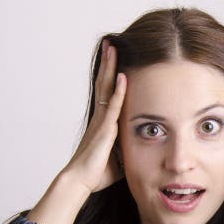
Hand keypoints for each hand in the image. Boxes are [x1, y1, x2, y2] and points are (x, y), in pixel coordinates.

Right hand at [63, 39, 126, 193]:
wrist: (81, 180)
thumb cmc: (98, 173)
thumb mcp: (119, 157)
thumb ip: (127, 148)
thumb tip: (142, 151)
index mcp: (104, 122)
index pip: (109, 92)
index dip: (111, 74)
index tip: (115, 58)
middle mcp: (101, 116)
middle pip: (105, 82)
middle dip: (108, 62)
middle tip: (111, 42)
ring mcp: (102, 120)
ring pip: (106, 87)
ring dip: (110, 67)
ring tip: (112, 47)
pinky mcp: (105, 128)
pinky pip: (113, 105)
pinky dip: (118, 90)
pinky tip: (122, 76)